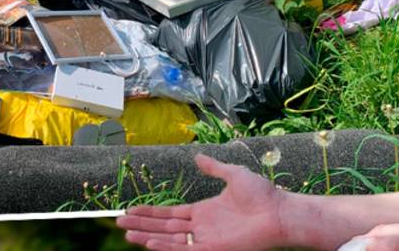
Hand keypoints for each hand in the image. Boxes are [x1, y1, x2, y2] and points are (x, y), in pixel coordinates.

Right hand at [116, 154, 285, 250]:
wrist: (279, 211)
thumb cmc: (262, 195)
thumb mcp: (234, 175)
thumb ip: (214, 168)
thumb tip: (197, 157)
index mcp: (204, 212)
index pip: (170, 215)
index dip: (150, 213)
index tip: (131, 211)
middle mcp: (202, 228)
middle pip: (164, 228)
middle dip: (142, 225)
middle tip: (118, 223)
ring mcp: (206, 240)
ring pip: (169, 241)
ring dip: (148, 237)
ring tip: (127, 233)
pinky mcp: (213, 250)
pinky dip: (166, 249)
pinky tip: (150, 243)